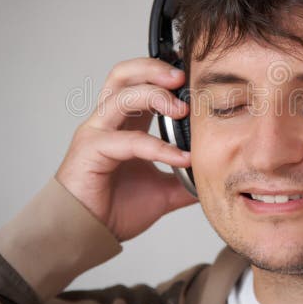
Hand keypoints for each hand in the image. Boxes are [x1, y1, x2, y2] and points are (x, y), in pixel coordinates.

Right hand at [54, 58, 195, 240]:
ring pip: (122, 95)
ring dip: (155, 95)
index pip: (141, 82)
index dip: (165, 72)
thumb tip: (215, 178)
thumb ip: (186, 180)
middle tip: (183, 77)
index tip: (194, 73)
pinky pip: (129, 141)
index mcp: (125, 124)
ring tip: (182, 109)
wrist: (87, 234)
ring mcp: (97, 132)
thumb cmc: (114, 209)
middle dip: (154, 68)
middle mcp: (108, 121)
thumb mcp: (163, 191)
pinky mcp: (92, 150)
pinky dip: (159, 147)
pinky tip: (182, 158)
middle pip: (124, 74)